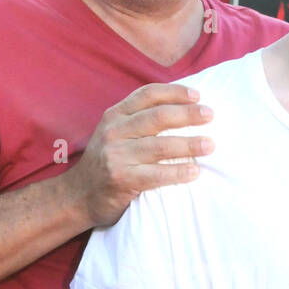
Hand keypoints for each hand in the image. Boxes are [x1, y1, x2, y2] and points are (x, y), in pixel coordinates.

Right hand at [69, 83, 213, 227]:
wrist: (77, 196)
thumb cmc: (105, 163)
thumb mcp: (113, 134)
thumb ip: (137, 121)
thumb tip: (180, 110)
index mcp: (114, 116)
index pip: (147, 95)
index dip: (174, 92)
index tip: (197, 96)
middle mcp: (114, 132)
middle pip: (157, 117)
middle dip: (187, 115)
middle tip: (211, 116)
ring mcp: (116, 156)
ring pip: (160, 145)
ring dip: (189, 144)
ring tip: (210, 145)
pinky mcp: (121, 179)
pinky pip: (156, 174)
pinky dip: (177, 173)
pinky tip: (194, 172)